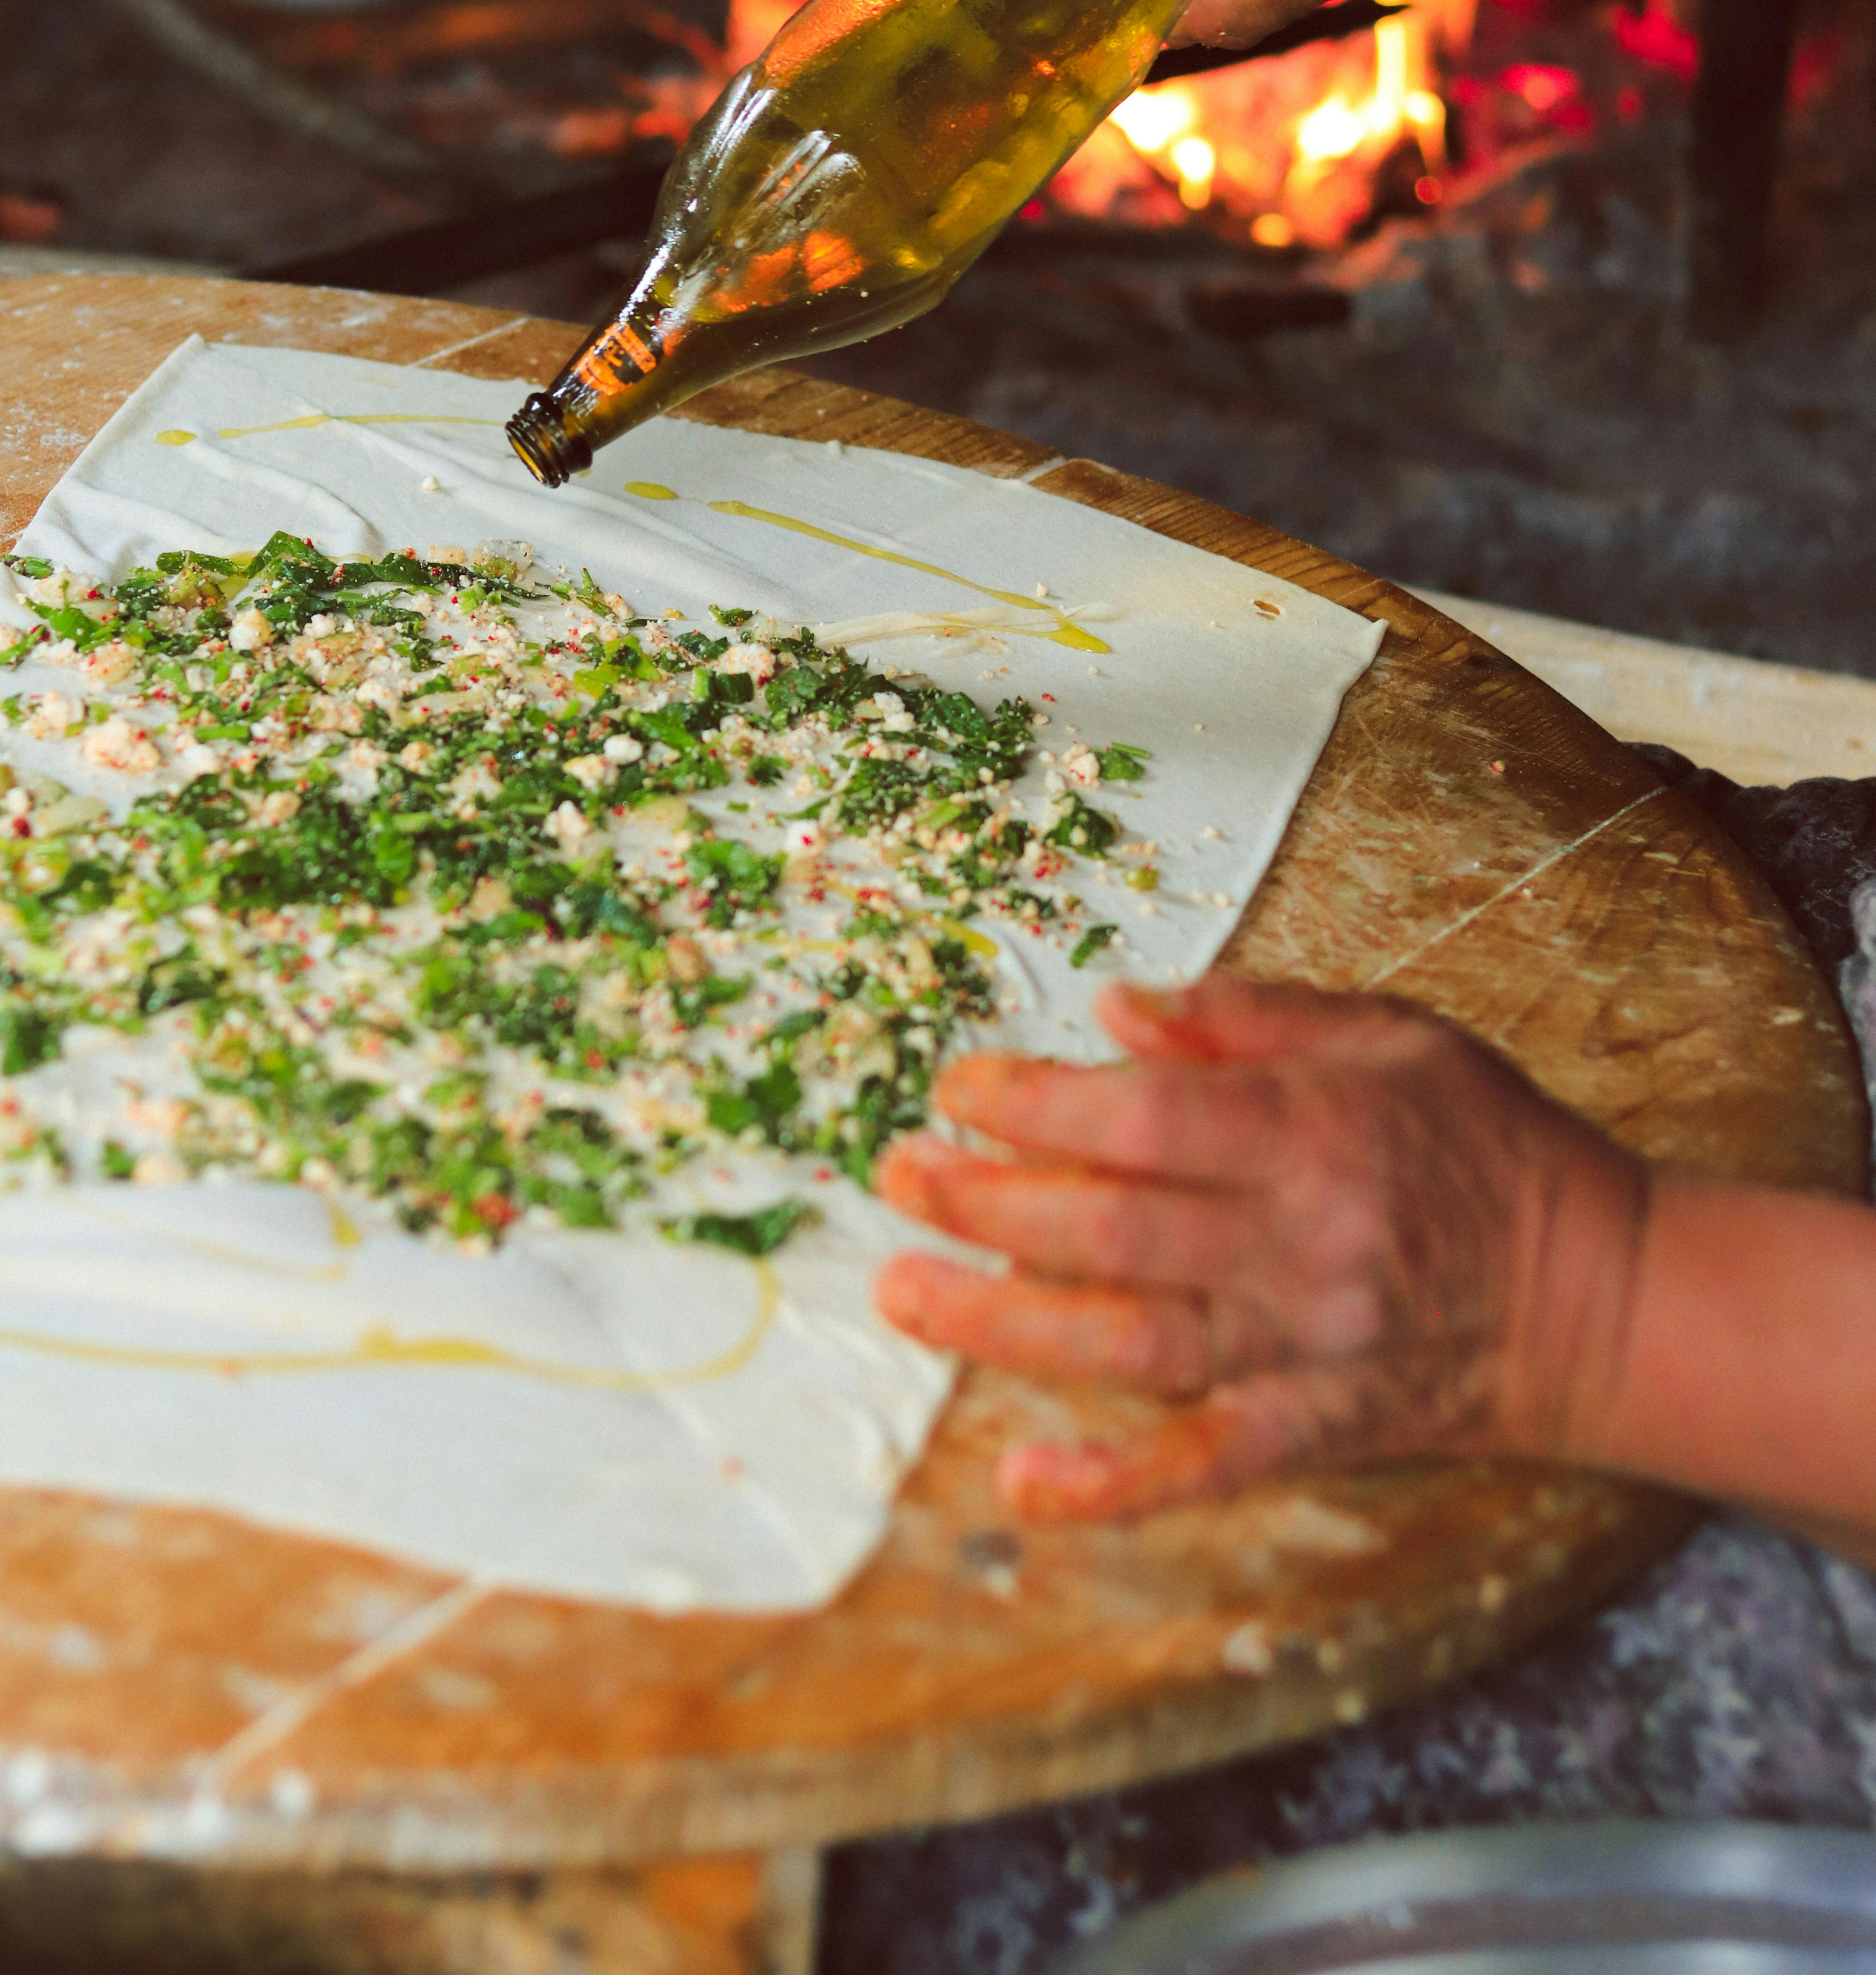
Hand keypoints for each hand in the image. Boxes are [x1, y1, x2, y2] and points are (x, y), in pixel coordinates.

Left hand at [874, 974, 1647, 1522]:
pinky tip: (1021, 1486)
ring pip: (1129, 1343)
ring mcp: (1303, 1350)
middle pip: (1113, 1226)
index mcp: (1315, 1130)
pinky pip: (1201, 1467)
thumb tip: (1118, 1004)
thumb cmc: (1485, 1142)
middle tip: (895, 1172)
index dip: (1037, 1102)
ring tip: (900, 1292)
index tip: (960, 1085)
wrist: (1596, 1294)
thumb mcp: (1390, 1034)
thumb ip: (1253, 1013)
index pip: (1144, 1118)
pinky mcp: (1314, 1432)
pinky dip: (1110, 1485)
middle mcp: (1300, 1242)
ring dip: (1002, 1323)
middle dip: (985, 1200)